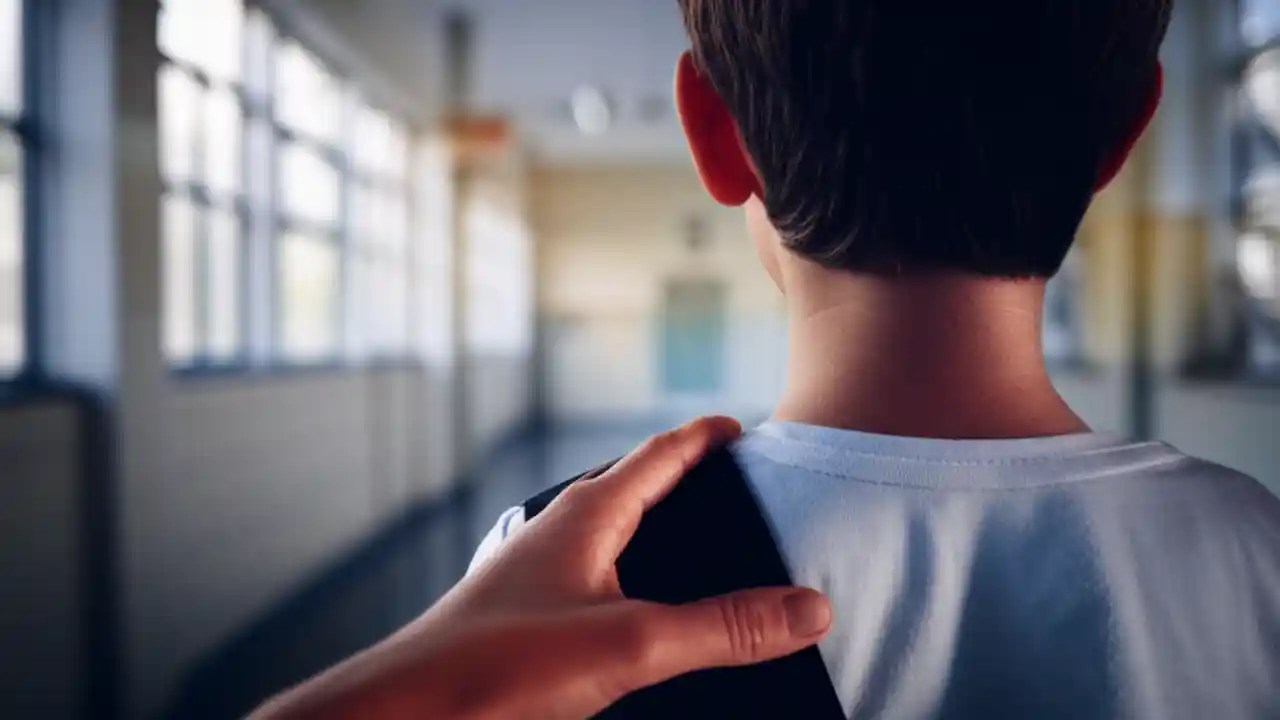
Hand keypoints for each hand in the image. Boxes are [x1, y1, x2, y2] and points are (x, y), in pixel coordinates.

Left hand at [251, 416, 832, 719]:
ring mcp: (538, 577)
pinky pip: (594, 584)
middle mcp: (559, 535)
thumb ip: (722, 627)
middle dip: (682, 481)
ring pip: (610, 538)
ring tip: (700, 551)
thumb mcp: (630, 642)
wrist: (406, 717)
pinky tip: (645, 620)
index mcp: (585, 515)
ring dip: (655, 534)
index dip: (703, 439)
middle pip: (632, 489)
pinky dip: (632, 585)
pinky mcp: (526, 621)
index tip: (739, 426)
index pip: (658, 456)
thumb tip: (810, 608)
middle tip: (731, 485)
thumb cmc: (498, 666)